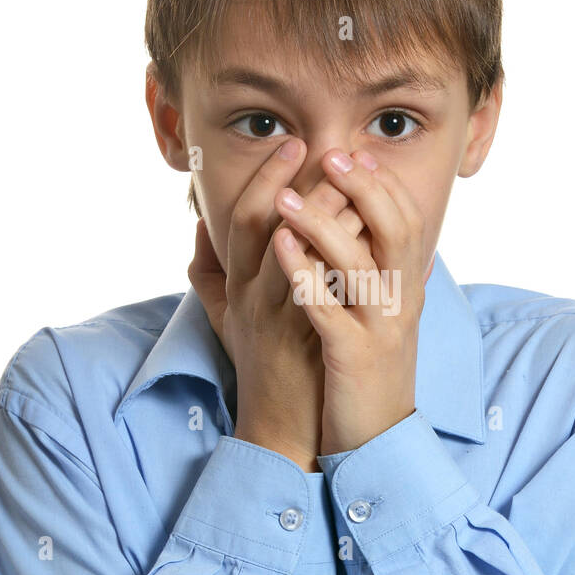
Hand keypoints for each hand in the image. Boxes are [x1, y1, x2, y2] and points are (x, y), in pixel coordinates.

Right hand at [188, 139, 365, 470]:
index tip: (295, 143)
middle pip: (271, 226)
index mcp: (237, 286)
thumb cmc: (261, 367)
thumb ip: (210, 271)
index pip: (244, 217)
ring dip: (331, 213)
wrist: (281, 431)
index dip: (265, 176)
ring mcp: (282, 320)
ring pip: (301, 254)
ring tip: (359, 181)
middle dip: (305, 182)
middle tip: (337, 149)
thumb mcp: (226, 318)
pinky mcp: (310, 342)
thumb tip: (201, 226)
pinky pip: (328, 290)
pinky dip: (348, 259)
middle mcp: (254, 298)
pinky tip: (374, 235)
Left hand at [270, 148, 426, 456]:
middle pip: (394, 230)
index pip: (406, 220)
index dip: (382, 185)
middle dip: (362, 190)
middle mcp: (401, 302)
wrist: (374, 440)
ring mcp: (380, 330)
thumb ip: (374, 274)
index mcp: (406, 287)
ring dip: (323, 226)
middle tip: (329, 155)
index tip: (354, 154)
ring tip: (288, 198)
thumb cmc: (363, 372)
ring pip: (359, 265)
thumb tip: (376, 237)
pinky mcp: (353, 358)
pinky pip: (328, 311)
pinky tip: (279, 250)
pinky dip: (304, 276)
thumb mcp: (378, 318)